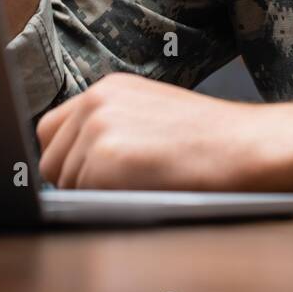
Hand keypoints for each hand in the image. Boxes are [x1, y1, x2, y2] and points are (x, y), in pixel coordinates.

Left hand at [36, 74, 273, 191]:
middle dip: (73, 180)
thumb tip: (77, 159)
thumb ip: (110, 125)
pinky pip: (80, 196)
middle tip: (114, 188)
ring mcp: (98, 128)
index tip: (85, 174)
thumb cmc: (208, 137)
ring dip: (89, 193)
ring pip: (64, 182)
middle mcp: (96, 102)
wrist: (242, 146)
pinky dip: (102, 202)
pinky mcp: (105, 159)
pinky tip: (137, 191)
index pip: (50, 129)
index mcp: (107, 88)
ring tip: (134, 186)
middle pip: (51, 159)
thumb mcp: (150, 112)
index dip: (66, 157)